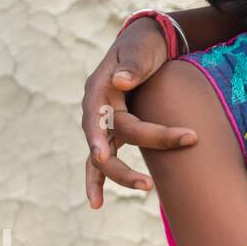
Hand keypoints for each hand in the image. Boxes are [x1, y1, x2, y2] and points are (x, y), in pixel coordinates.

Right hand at [82, 18, 195, 208]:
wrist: (148, 41)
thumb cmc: (146, 45)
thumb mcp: (142, 48)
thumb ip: (134, 63)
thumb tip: (121, 80)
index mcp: (100, 88)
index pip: (106, 118)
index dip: (105, 136)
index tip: (104, 154)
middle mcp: (97, 108)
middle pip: (107, 141)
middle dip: (127, 164)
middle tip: (150, 183)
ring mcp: (104, 121)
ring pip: (102, 156)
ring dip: (118, 176)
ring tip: (141, 191)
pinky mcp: (114, 130)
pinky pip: (103, 158)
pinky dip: (99, 178)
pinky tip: (96, 204)